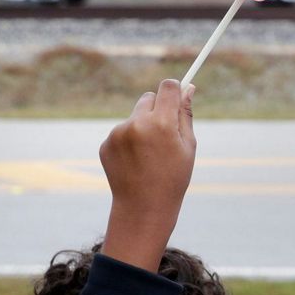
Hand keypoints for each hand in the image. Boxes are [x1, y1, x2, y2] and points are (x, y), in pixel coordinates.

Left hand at [99, 80, 196, 271]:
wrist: (143, 208)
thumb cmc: (173, 178)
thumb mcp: (188, 147)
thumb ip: (186, 115)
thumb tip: (188, 88)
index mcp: (161, 123)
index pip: (167, 87)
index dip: (174, 90)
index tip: (178, 96)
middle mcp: (136, 124)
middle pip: (149, 98)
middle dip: (158, 108)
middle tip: (166, 132)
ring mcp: (117, 133)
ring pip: (134, 116)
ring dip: (143, 126)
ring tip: (150, 154)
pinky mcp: (106, 144)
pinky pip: (122, 132)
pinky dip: (129, 141)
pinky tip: (136, 162)